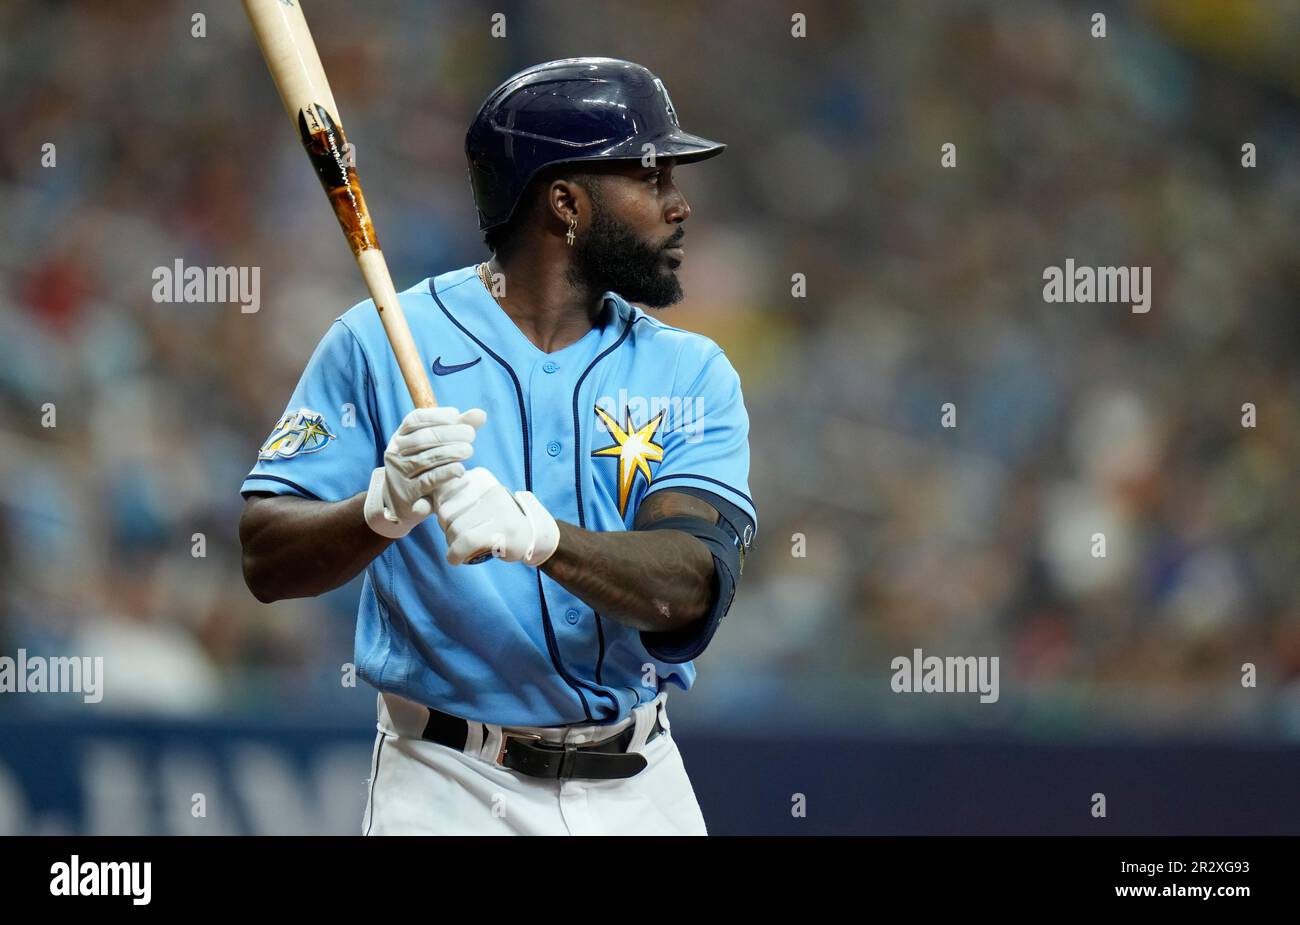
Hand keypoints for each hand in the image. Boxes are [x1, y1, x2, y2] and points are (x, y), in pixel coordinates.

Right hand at [363, 406, 486, 538]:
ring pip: (425, 459)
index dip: (436, 415)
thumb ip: (458, 429)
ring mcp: (399, 473)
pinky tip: (460, 470)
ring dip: (450, 452)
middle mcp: (395, 452)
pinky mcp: (407, 493)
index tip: (456, 416)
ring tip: (469, 450)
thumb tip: (480, 414)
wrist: (404, 503)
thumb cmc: (425, 468)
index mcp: (401, 436)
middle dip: (449, 434)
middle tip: (470, 434)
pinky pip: (427, 480)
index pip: (415, 419)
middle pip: (422, 438)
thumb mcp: (438, 446)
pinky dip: (445, 473)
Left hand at [435, 467, 558, 566]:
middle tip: (457, 537)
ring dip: (452, 544)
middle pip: (446, 513)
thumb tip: (416, 506)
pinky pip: (466, 542)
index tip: (453, 520)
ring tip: (461, 548)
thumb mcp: (472, 502)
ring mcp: (499, 509)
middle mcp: (490, 489)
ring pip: (455, 529)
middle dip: (446, 530)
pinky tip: (456, 558)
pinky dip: (455, 554)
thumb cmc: (495, 519)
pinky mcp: (503, 530)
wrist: (531, 534)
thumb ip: (444, 501)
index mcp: (480, 477)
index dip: (441, 513)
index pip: (442, 493)